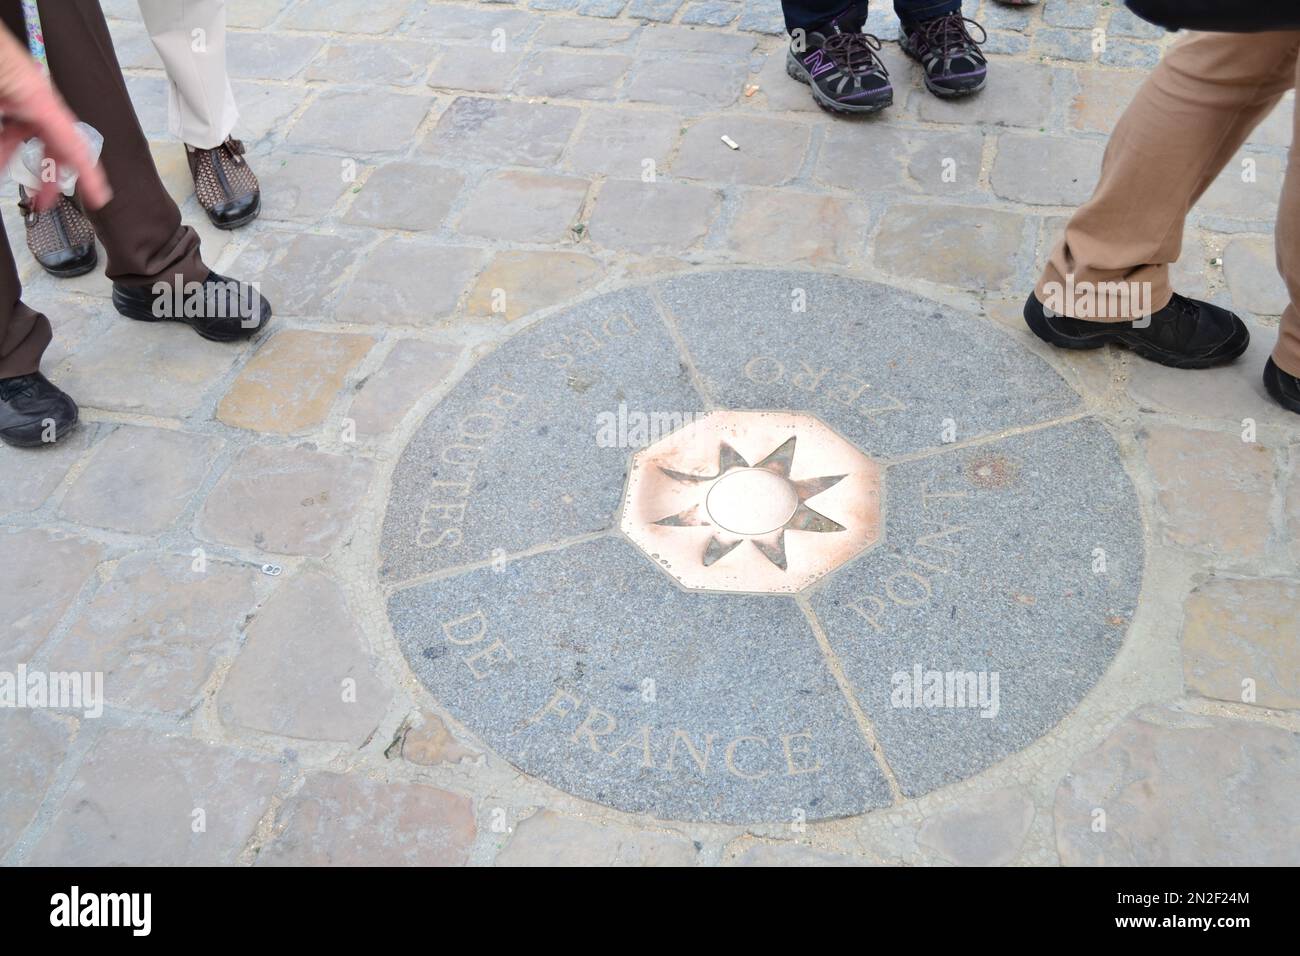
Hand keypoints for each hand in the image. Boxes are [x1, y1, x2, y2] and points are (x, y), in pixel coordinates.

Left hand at [0, 26, 108, 210]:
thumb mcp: (16, 99)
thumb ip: (25, 126)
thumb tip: (10, 162)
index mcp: (40, 97)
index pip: (74, 143)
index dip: (90, 174)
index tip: (101, 197)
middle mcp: (35, 97)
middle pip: (56, 145)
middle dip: (51, 176)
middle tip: (46, 202)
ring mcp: (22, 96)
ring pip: (31, 138)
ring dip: (21, 161)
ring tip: (14, 179)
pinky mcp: (10, 96)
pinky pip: (15, 127)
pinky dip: (8, 146)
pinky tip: (4, 159)